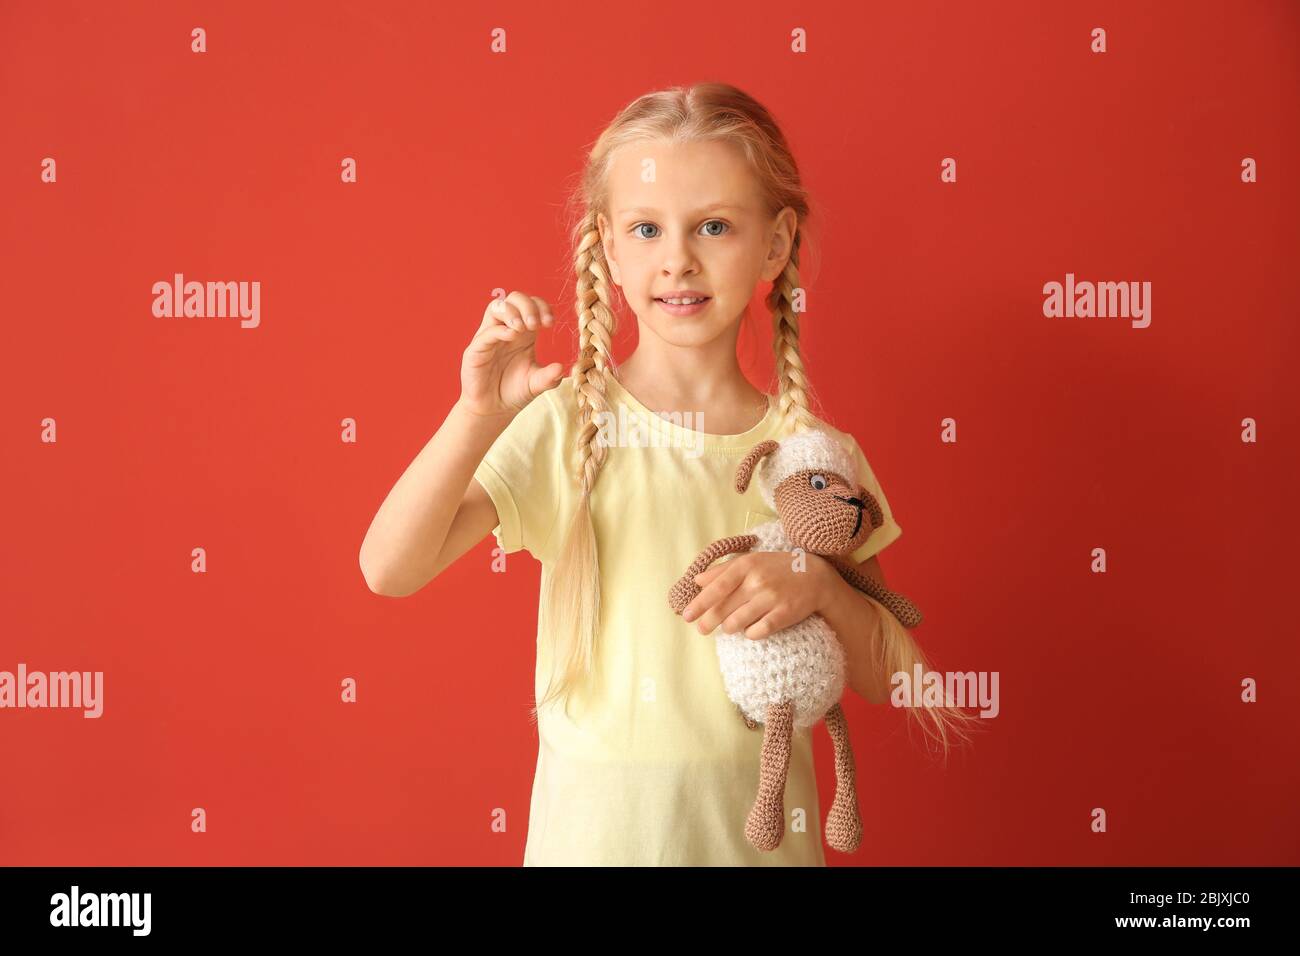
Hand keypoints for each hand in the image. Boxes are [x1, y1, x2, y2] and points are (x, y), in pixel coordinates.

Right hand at [460, 290, 564, 416]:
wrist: (493, 410)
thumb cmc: (514, 392)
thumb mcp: (536, 384)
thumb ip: (549, 377)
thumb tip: (562, 368)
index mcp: (523, 333)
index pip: (531, 305)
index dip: (542, 307)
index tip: (550, 323)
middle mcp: (506, 330)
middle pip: (513, 299)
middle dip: (527, 306)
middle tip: (536, 325)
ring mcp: (489, 338)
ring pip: (496, 307)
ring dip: (512, 311)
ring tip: (523, 327)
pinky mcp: (476, 350)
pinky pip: (486, 332)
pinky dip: (499, 330)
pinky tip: (512, 336)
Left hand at [680, 551, 833, 640]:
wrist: (816, 577)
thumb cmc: (777, 568)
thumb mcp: (751, 561)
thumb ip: (723, 570)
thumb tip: (697, 581)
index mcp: (747, 565)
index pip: (717, 587)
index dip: (700, 603)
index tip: (686, 616)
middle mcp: (757, 581)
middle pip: (724, 608)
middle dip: (708, 622)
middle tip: (702, 629)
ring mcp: (771, 598)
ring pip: (737, 623)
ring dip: (729, 628)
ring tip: (730, 626)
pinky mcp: (783, 615)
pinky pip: (757, 632)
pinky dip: (750, 633)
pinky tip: (750, 629)